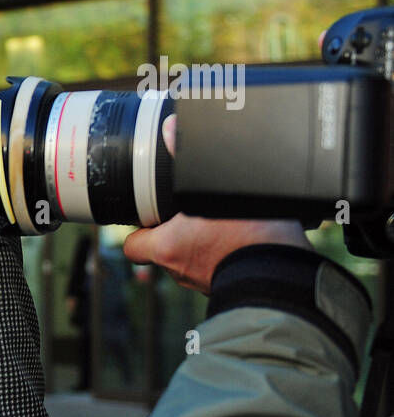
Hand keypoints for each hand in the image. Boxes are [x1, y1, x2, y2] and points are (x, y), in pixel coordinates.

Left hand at [122, 115, 310, 293]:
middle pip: (165, 252)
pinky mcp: (232, 286)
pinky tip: (246, 238)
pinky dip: (228, 256)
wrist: (284, 274)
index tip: (149, 218)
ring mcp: (206, 282)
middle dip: (175, 235)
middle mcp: (182, 270)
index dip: (138, 232)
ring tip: (223, 224)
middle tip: (191, 215)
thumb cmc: (248, 236)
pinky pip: (222, 268)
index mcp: (167, 248)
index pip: (133, 246)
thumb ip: (187, 161)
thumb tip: (170, 130)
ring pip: (194, 261)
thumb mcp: (213, 189)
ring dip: (204, 246)